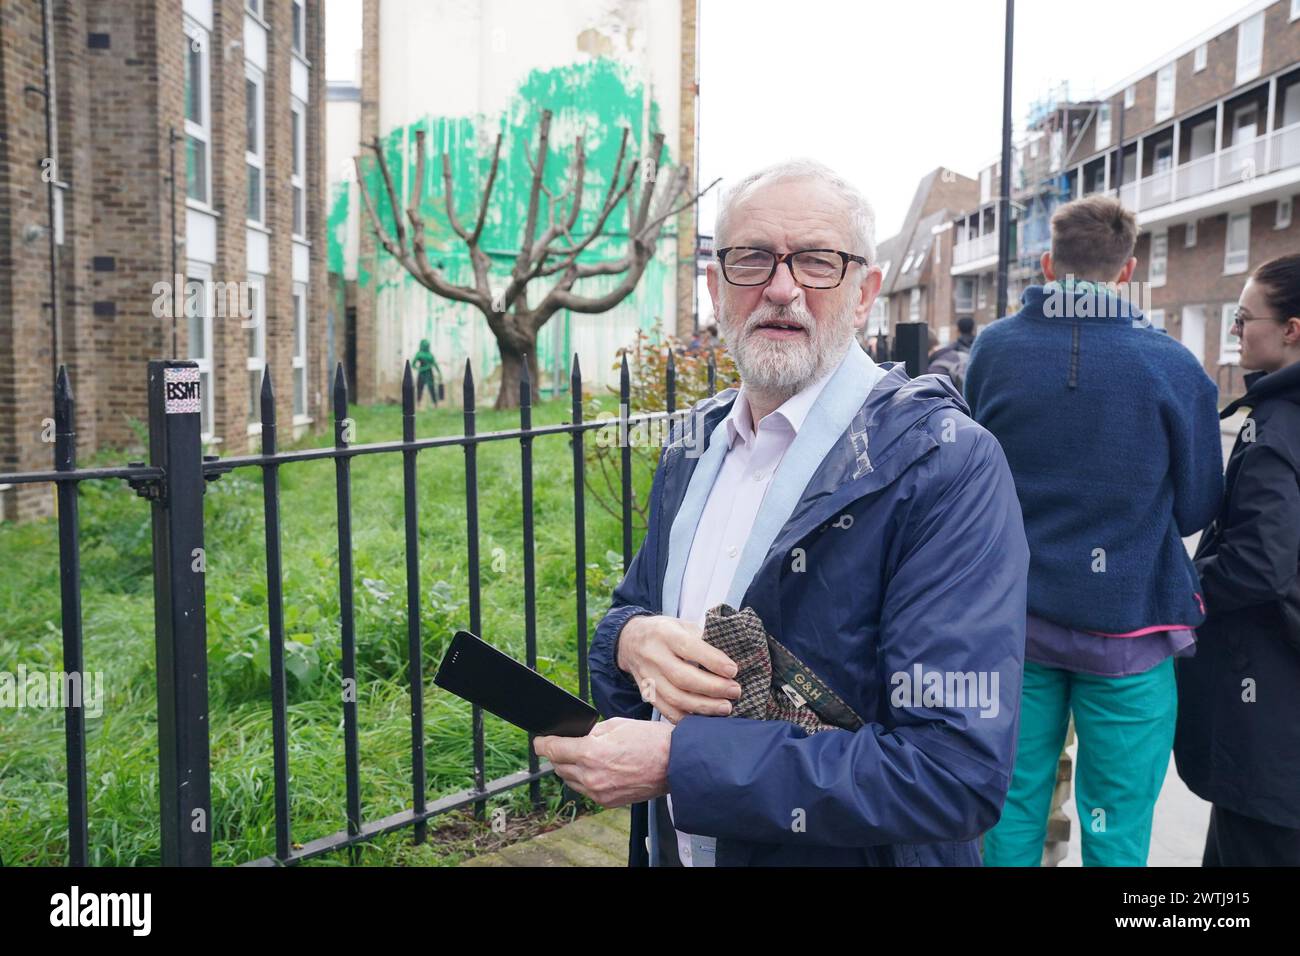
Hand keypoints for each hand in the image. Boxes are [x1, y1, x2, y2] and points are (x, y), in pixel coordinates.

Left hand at [534, 718, 673, 806]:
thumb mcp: (616, 725)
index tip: (540, 741)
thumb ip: (592, 733)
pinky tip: (597, 769)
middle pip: (559, 767)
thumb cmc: (651, 741)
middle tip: (565, 745)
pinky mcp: (608, 802)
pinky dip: (585, 780)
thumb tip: (578, 737)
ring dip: (571, 768)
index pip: (554, 750)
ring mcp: (599, 792)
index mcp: (591, 753)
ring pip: (570, 780)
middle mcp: (592, 776)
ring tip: (584, 757)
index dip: (543, 744)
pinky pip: (586, 791)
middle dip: (559, 754)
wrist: (676, 764)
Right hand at [617, 614, 741, 722]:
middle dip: (713, 687)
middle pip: (682, 677)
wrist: (630, 641)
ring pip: (674, 697)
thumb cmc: (666, 632)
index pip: (689, 647)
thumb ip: (703, 639)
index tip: (733, 670)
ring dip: (703, 706)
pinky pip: (666, 710)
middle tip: (735, 691)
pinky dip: (687, 718)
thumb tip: (730, 660)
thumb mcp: (682, 625)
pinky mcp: (646, 693)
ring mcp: (648, 677)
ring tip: (725, 707)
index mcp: (665, 633)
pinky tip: (705, 718)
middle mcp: (654, 655)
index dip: (712, 661)